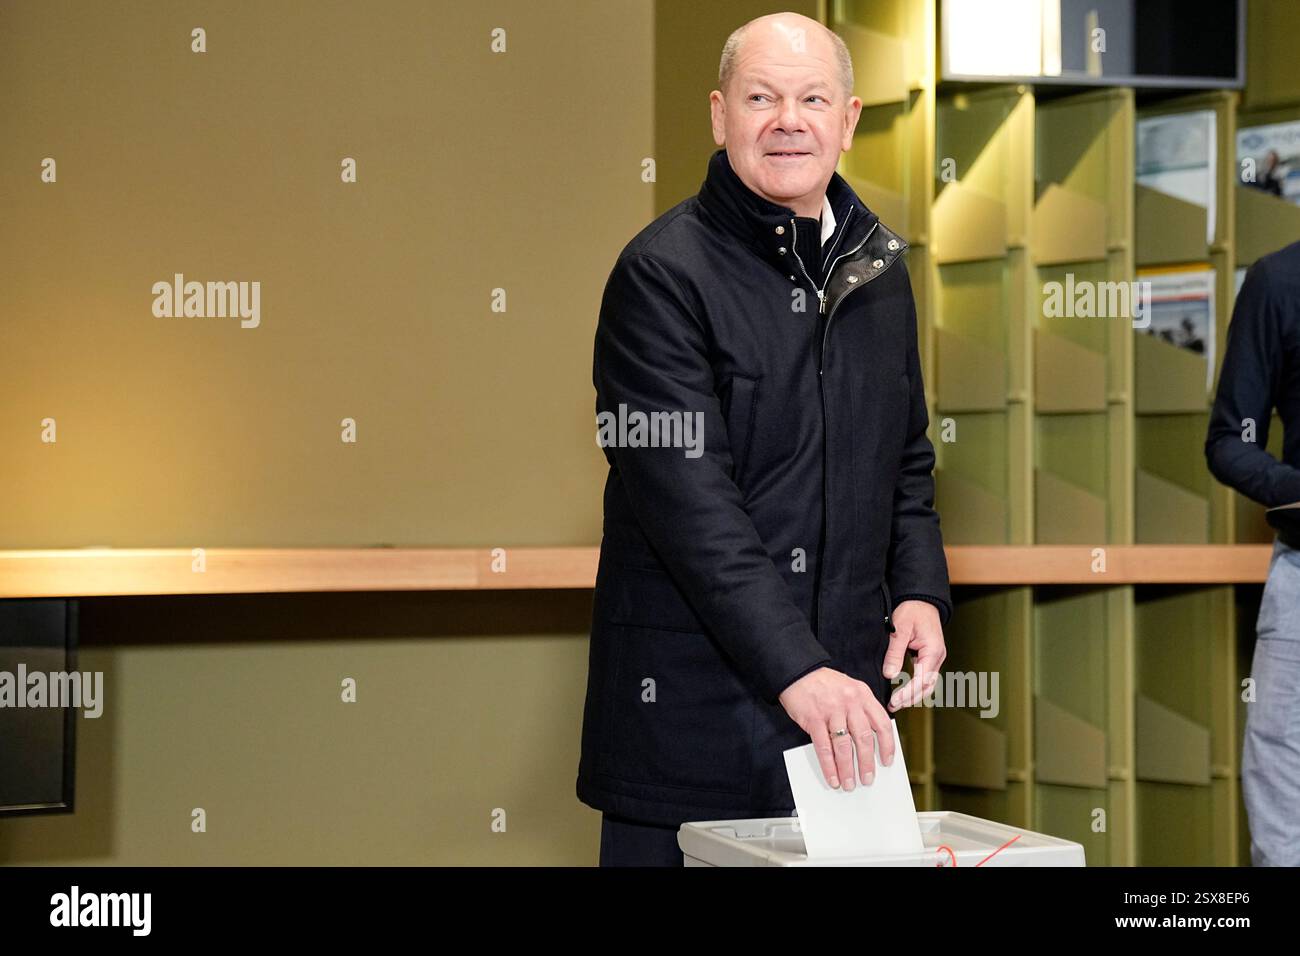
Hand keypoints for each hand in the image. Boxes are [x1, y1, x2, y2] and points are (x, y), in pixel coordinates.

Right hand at [778, 667, 893, 789]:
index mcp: (863, 694)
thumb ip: (861, 709)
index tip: (887, 762)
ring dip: (847, 769)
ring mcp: (832, 710)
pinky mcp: (814, 718)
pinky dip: (829, 766)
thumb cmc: (823, 683)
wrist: (797, 671)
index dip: (887, 746)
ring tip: (849, 783)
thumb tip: (869, 742)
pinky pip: (824, 747)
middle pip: (864, 738)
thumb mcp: (849, 688)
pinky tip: (832, 777)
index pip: (882, 723)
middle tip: (867, 779)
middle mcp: (850, 702)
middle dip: (867, 763)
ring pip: (844, 746)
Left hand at [883, 600, 946, 711]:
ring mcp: (934, 658)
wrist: (920, 599)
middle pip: (927, 686)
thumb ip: (895, 653)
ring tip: (895, 703)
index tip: (894, 701)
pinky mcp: (929, 657)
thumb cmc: (911, 610)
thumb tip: (890, 675)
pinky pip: (924, 677)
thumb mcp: (900, 629)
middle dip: (910, 699)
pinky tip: (902, 692)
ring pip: (927, 684)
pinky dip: (914, 687)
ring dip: (913, 695)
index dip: (908, 692)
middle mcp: (937, 657)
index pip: (922, 679)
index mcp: (933, 651)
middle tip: (892, 707)